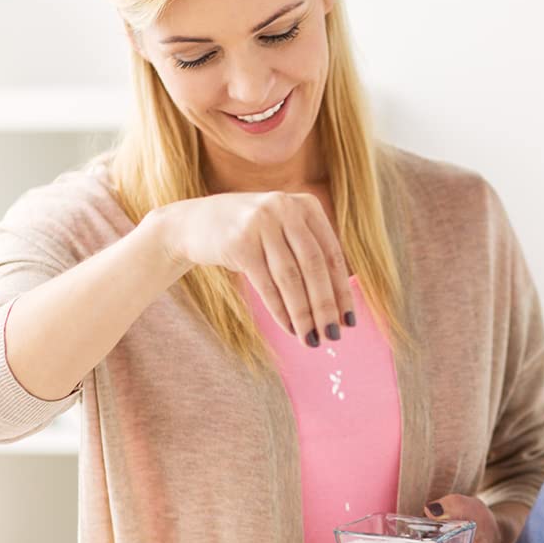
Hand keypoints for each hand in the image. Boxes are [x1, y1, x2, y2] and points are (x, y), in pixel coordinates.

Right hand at [153, 190, 352, 345]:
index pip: (331, 253)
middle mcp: (285, 208)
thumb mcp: (283, 230)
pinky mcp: (239, 242)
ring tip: (311, 338)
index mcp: (306, 205)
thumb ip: (309, 253)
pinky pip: (266, 284)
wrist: (194, 222)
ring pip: (290, 278)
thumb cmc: (249, 233)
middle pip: (314, 265)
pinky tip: (289, 328)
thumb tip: (339, 302)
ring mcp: (261, 222)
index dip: (342, 290)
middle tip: (333, 335)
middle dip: (325, 305)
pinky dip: (280, 310)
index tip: (349, 320)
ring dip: (303, 313)